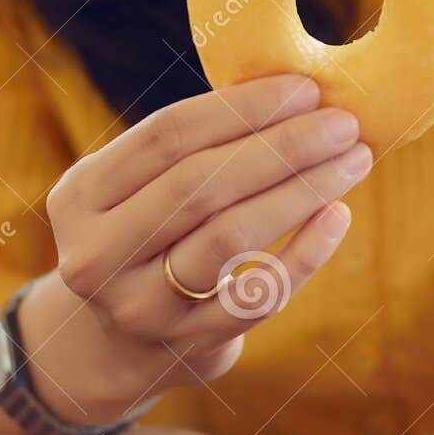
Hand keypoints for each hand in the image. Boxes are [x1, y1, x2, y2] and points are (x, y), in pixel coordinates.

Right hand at [23, 74, 370, 424]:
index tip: (304, 90)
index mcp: (80, 195)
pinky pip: (259, 294)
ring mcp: (141, 306)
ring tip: (353, 160)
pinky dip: (306, 252)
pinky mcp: (189, 345)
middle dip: (282, 146)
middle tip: (343, 123)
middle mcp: (98, 253)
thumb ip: (195, 147)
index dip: (241, 108)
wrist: (118, 342)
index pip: (167, 136)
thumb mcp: (139, 189)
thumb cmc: (149, 234)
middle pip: (201, 184)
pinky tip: (338, 215)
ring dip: (301, 191)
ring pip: (230, 237)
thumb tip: (295, 94)